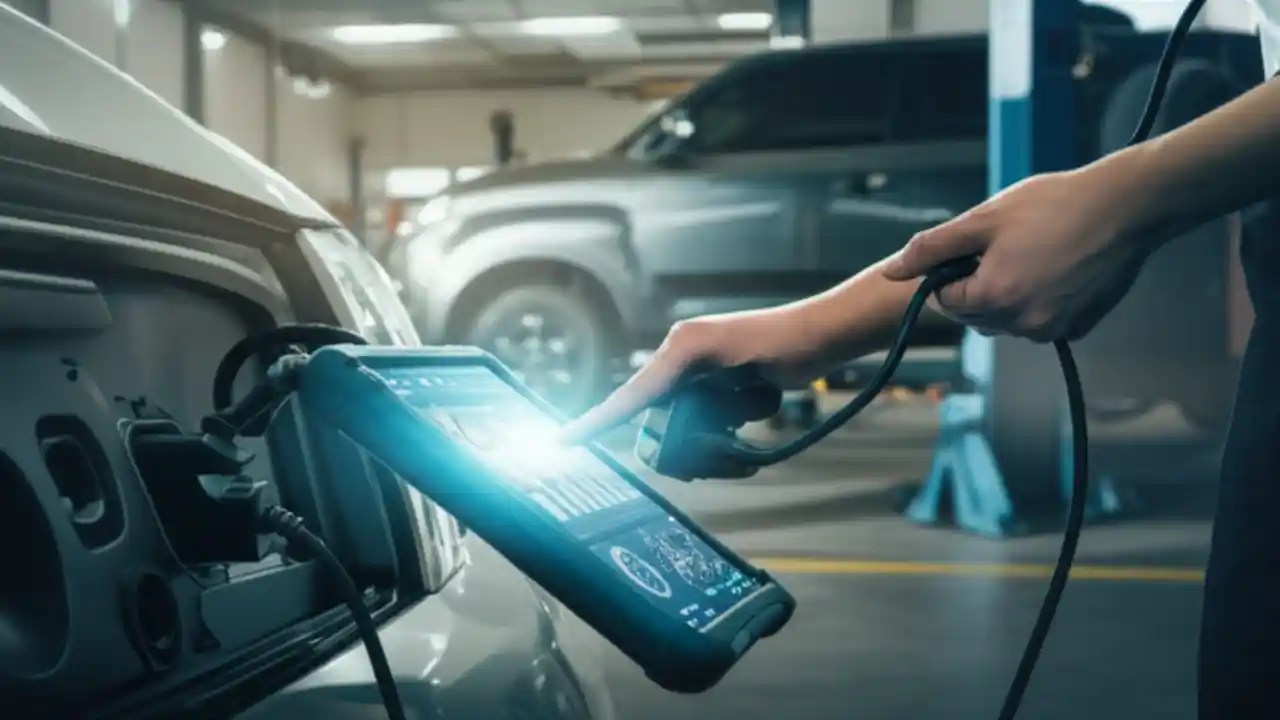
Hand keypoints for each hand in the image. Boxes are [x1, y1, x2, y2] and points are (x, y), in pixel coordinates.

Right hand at [559, 307, 828, 442]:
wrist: (819, 342)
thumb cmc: (777, 339)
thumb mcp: (717, 348)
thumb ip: (676, 369)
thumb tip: (644, 393)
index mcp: (676, 353)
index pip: (629, 397)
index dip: (594, 423)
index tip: (561, 444)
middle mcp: (683, 371)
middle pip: (664, 432)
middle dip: (690, 450)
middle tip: (725, 447)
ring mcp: (702, 389)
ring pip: (689, 443)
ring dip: (715, 453)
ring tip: (744, 446)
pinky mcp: (722, 402)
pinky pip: (711, 441)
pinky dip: (728, 449)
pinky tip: (748, 439)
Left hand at [883, 167, 1152, 341]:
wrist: (1126, 207)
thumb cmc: (1054, 206)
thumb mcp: (983, 220)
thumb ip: (931, 249)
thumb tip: (890, 272)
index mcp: (993, 298)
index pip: (946, 301)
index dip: (953, 273)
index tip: (976, 248)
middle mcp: (1022, 324)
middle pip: (975, 315)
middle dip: (978, 286)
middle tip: (1006, 248)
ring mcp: (1052, 330)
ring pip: (1006, 321)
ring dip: (1007, 296)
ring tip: (1033, 254)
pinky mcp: (1078, 328)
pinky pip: (1040, 322)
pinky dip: (1038, 303)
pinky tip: (1057, 269)